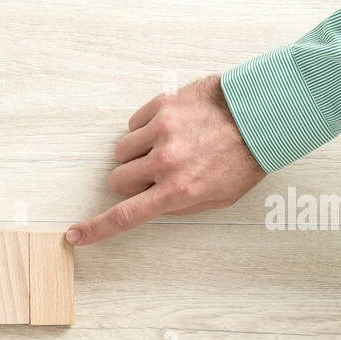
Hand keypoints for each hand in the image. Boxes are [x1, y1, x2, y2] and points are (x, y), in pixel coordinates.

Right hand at [66, 75, 263, 244]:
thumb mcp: (220, 197)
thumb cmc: (245, 157)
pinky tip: (172, 126)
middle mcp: (166, 162)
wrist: (265, 112)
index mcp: (179, 190)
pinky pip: (134, 123)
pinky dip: (145, 128)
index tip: (75, 235)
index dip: (96, 229)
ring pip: (122, 151)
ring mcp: (162, 131)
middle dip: (131, 179)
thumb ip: (181, 205)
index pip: (125, 216)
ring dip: (137, 152)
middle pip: (117, 179)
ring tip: (168, 145)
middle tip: (155, 172)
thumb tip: (154, 203)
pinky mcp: (163, 105)